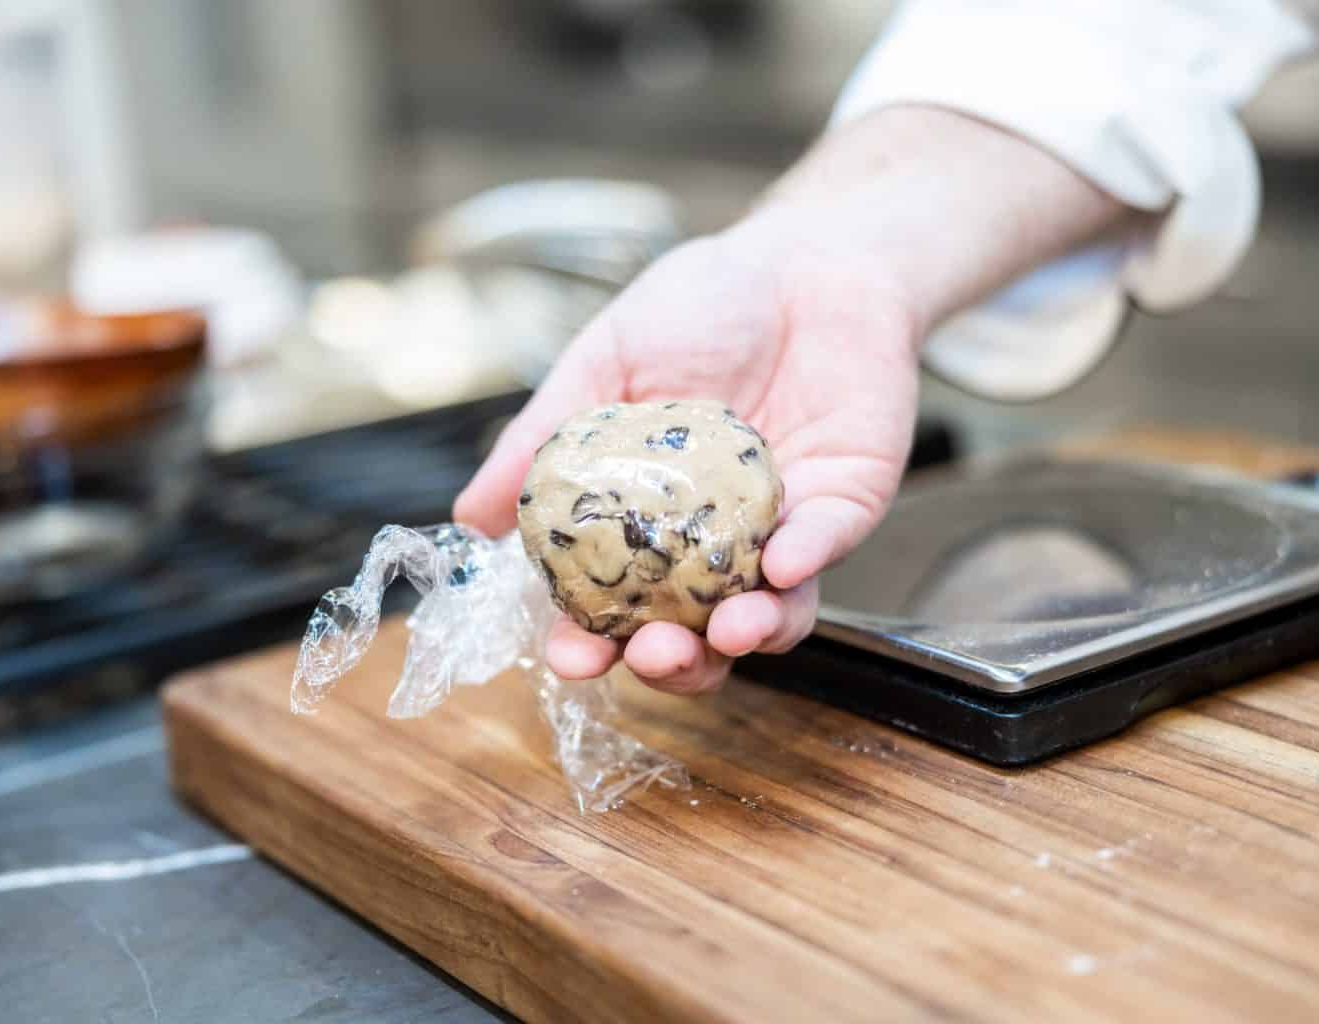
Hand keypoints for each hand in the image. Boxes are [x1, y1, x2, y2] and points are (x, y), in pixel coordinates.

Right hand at [455, 217, 921, 693]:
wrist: (800, 257)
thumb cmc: (699, 308)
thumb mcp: (604, 366)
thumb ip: (542, 439)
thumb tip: (470, 519)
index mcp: (652, 522)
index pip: (616, 604)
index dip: (592, 641)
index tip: (570, 657)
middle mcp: (719, 543)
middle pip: (697, 634)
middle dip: (673, 663)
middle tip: (651, 653)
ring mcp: (786, 527)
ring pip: (774, 613)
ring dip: (750, 636)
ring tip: (727, 631)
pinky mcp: (849, 500)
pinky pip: (830, 542)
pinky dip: (807, 560)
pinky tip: (781, 565)